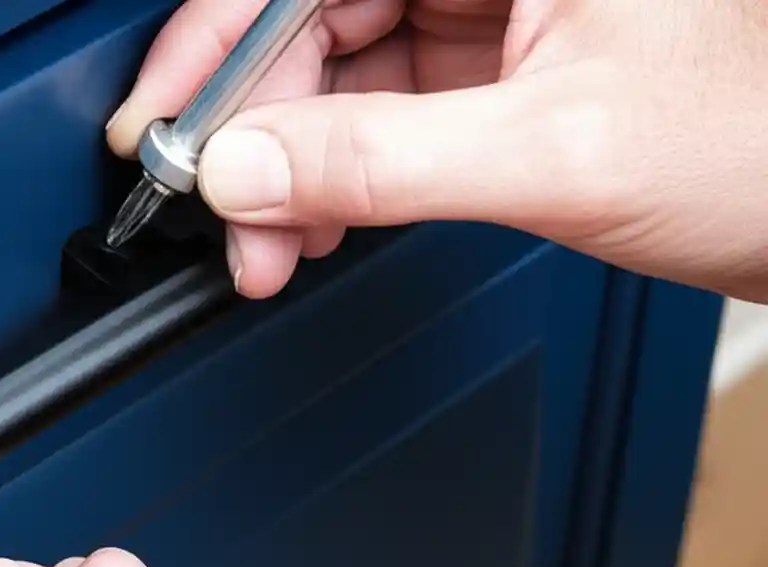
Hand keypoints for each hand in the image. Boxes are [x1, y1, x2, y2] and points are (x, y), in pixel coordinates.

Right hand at [107, 0, 767, 300]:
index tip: (161, 120)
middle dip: (253, 126)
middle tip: (222, 208)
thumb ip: (384, 162)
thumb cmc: (762, 141)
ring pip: (333, 71)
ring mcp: (487, 10)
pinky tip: (317, 220)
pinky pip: (375, 111)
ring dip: (287, 162)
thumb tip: (247, 171)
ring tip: (271, 239)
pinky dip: (335, 173)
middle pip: (308, 17)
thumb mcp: (557, 153)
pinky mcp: (489, 69)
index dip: (216, 43)